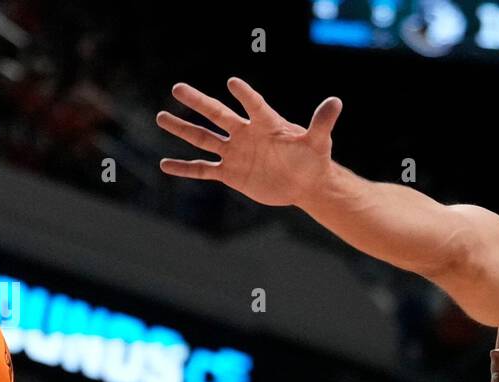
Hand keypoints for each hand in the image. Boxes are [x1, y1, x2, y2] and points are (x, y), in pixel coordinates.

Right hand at [156, 77, 341, 206]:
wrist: (304, 182)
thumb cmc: (312, 159)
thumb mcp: (318, 142)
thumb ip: (322, 123)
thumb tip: (336, 101)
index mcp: (265, 123)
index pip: (253, 105)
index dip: (244, 95)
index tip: (232, 83)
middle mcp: (245, 134)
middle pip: (218, 115)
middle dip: (198, 102)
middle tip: (177, 88)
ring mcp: (235, 152)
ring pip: (204, 139)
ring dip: (183, 129)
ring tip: (162, 117)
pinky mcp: (231, 173)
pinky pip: (204, 169)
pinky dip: (186, 168)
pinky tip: (165, 165)